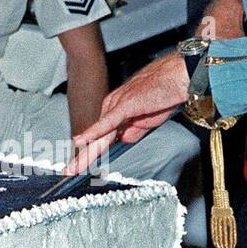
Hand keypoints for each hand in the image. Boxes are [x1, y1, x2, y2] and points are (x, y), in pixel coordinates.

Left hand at [63, 51, 186, 173]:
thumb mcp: (147, 120)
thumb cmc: (165, 94)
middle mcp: (112, 107)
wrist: (178, 76)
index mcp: (116, 110)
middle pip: (96, 137)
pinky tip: (81, 141)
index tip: (79, 166)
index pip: (100, 136)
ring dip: (86, 152)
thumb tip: (122, 141)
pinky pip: (107, 122)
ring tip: (72, 167)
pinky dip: (94, 132)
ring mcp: (117, 105)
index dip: (90, 152)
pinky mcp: (125, 104)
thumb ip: (133, 131)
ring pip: (99, 133)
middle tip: (68, 171)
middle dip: (83, 157)